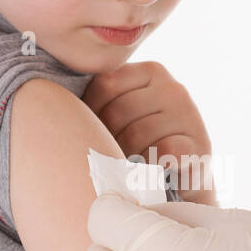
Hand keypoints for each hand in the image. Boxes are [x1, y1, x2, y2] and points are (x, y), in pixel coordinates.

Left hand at [83, 61, 216, 203]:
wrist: (183, 178)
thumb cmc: (142, 144)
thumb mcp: (124, 113)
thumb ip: (102, 100)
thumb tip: (51, 95)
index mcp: (151, 72)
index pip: (105, 84)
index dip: (91, 113)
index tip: (93, 132)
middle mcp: (174, 88)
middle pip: (119, 112)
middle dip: (108, 139)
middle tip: (110, 155)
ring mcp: (189, 116)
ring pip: (136, 135)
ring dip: (125, 157)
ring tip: (126, 165)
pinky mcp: (199, 145)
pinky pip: (163, 152)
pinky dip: (149, 165)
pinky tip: (147, 170)